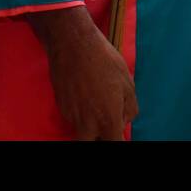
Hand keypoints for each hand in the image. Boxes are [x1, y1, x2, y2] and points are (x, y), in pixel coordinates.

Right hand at [29, 6, 137, 139]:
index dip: (118, 140)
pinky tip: (85, 91)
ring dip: (90, 123)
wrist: (74, 46)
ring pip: (82, 130)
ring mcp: (71, 116)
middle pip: (91, 143)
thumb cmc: (105, 62)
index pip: (114, 144)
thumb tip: (124, 121)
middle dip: (100, 137)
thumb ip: (130, 108)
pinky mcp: (61, 108)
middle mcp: (87, 123)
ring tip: (97, 98)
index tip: (119, 134)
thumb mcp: (128, 83)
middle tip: (107, 124)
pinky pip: (73, 117)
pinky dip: (81, 111)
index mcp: (108, 119)